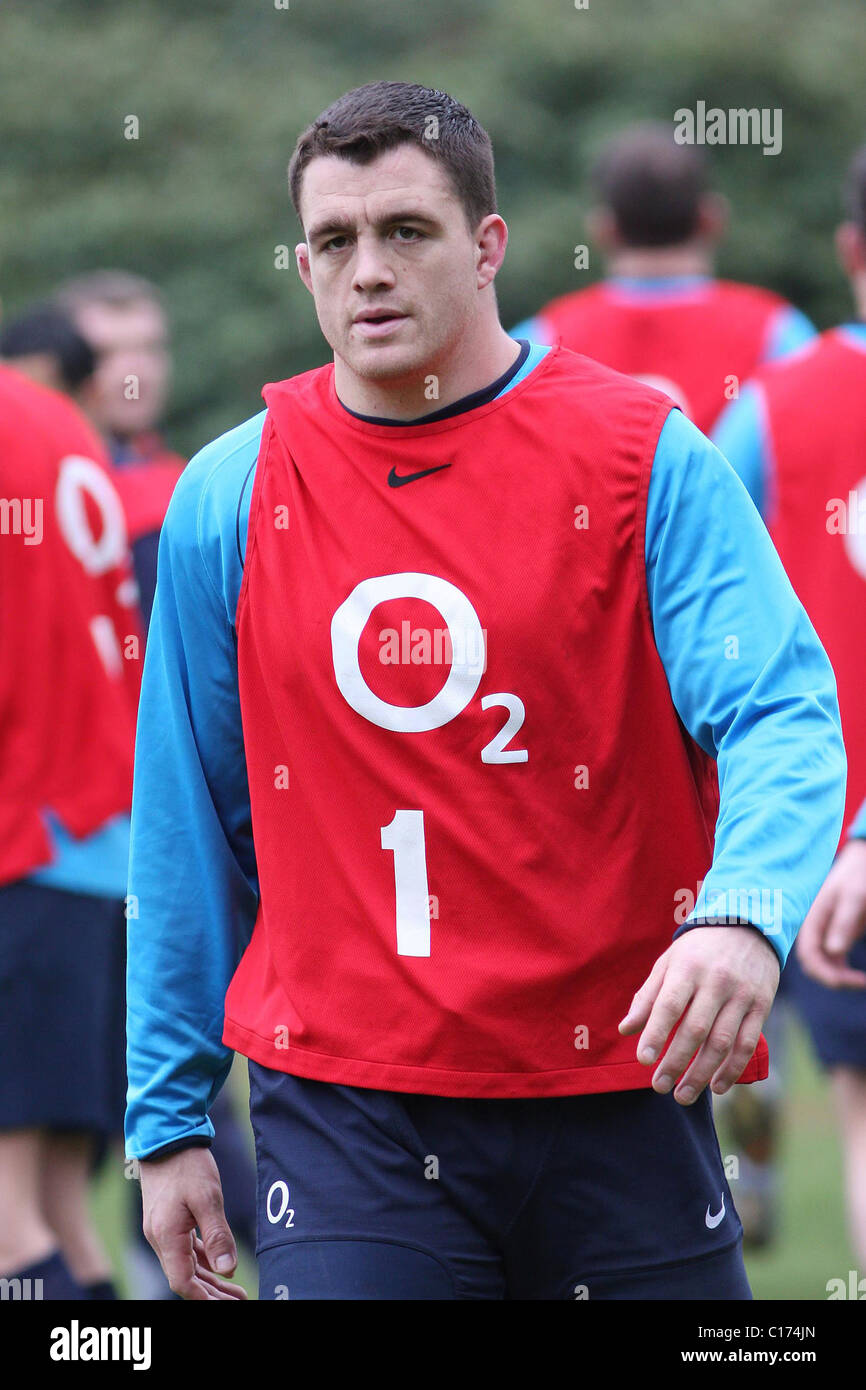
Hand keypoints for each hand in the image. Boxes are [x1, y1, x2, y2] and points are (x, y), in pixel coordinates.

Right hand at [139, 1146, 247, 1299]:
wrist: (166, 1136)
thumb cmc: (186, 1165)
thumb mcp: (207, 1198)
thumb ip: (217, 1235)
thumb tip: (228, 1269)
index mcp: (166, 1236)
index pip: (182, 1281)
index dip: (203, 1298)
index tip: (226, 1304)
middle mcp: (160, 1238)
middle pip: (185, 1277)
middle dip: (211, 1293)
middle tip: (238, 1300)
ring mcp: (162, 1229)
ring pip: (186, 1264)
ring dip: (209, 1278)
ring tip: (234, 1289)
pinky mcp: (167, 1220)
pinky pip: (185, 1249)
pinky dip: (202, 1259)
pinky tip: (219, 1264)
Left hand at [618, 925, 779, 1104]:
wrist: (749, 925)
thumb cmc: (699, 949)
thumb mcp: (669, 962)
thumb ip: (648, 996)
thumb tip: (625, 1030)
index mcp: (688, 968)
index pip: (669, 1005)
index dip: (656, 1033)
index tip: (643, 1060)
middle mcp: (716, 982)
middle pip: (695, 1029)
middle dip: (676, 1062)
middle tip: (659, 1087)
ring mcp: (741, 995)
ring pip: (722, 1042)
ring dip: (702, 1073)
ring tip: (683, 1095)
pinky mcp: (761, 1005)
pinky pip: (747, 1043)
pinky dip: (732, 1069)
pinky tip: (717, 1087)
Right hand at [796, 839, 865, 988]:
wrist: (860, 863)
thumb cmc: (857, 876)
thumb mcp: (853, 897)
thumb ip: (842, 923)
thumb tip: (834, 952)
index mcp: (812, 919)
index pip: (808, 956)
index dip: (825, 974)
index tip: (851, 981)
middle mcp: (813, 929)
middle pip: (814, 965)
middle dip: (834, 979)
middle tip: (862, 982)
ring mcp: (823, 933)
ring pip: (823, 965)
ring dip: (840, 977)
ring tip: (862, 981)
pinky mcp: (834, 935)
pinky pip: (833, 960)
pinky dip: (843, 970)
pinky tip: (858, 975)